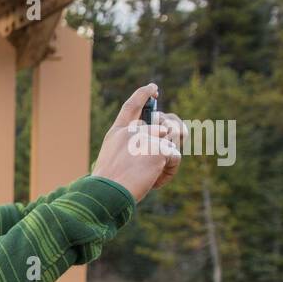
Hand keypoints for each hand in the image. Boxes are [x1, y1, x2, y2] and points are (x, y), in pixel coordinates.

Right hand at [90, 83, 183, 201]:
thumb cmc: (108, 185)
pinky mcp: (159, 149)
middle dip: (167, 143)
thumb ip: (133, 146)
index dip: (143, 94)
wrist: (106, 193)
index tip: (153, 88)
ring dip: (168, 158)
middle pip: (162, 128)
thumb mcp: (114, 160)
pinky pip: (176, 156)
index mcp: (117, 133)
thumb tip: (166, 133)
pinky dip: (169, 172)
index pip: (132, 107)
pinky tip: (155, 181)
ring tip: (153, 174)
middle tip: (156, 164)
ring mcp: (146, 138)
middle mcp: (132, 131)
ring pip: (172, 141)